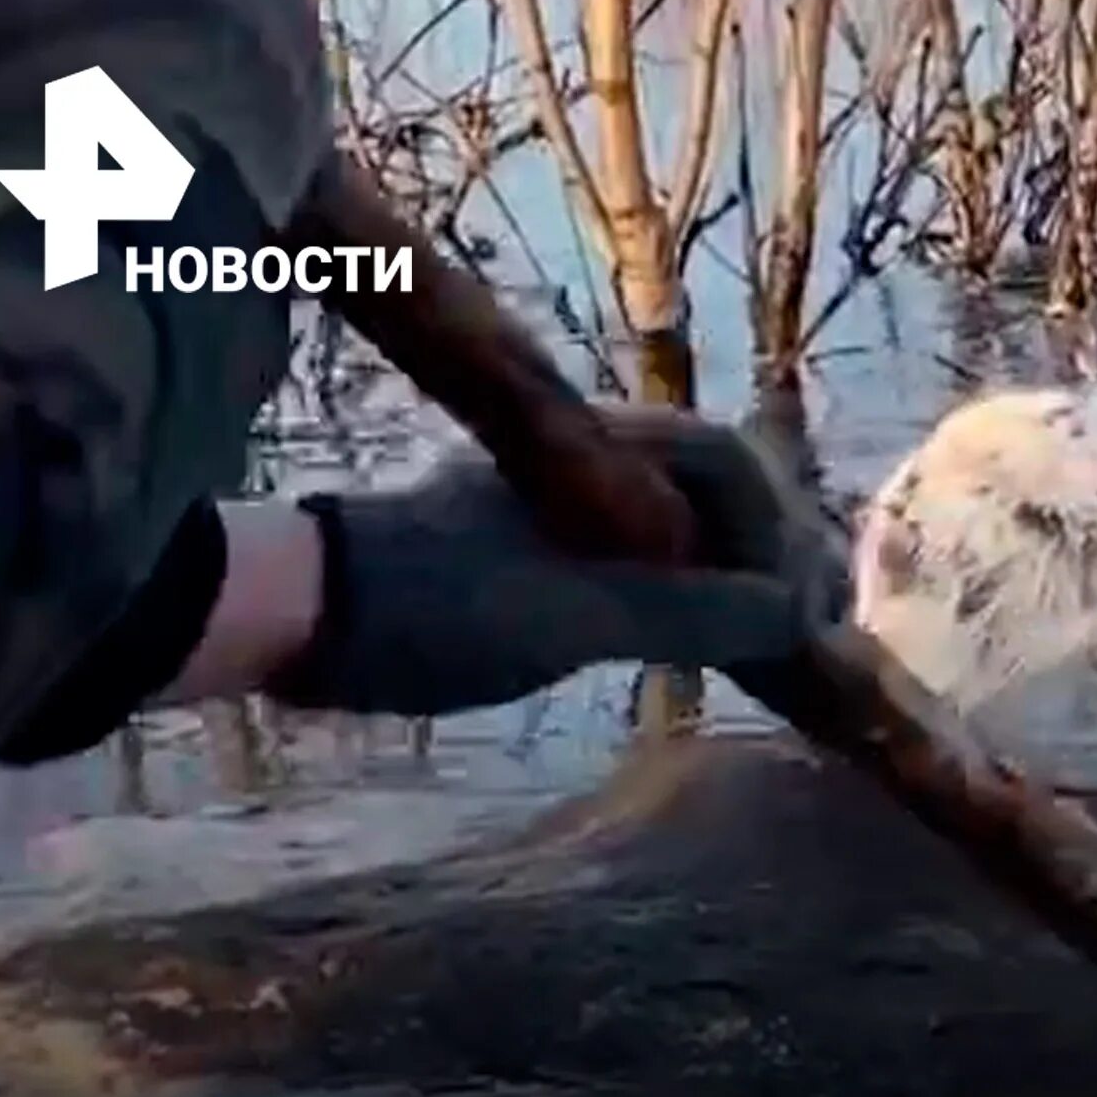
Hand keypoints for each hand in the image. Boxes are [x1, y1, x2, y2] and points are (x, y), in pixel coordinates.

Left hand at [257, 410, 852, 719]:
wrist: (296, 609)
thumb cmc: (441, 604)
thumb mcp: (580, 618)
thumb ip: (693, 613)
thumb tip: (795, 613)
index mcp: (597, 455)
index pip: (725, 463)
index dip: (777, 527)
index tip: (799, 601)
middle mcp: (577, 461)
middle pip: (698, 488)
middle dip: (757, 549)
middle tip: (796, 621)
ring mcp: (540, 502)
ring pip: (656, 525)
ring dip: (711, 574)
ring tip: (751, 636)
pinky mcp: (510, 546)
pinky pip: (616, 556)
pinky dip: (663, 593)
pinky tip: (672, 640)